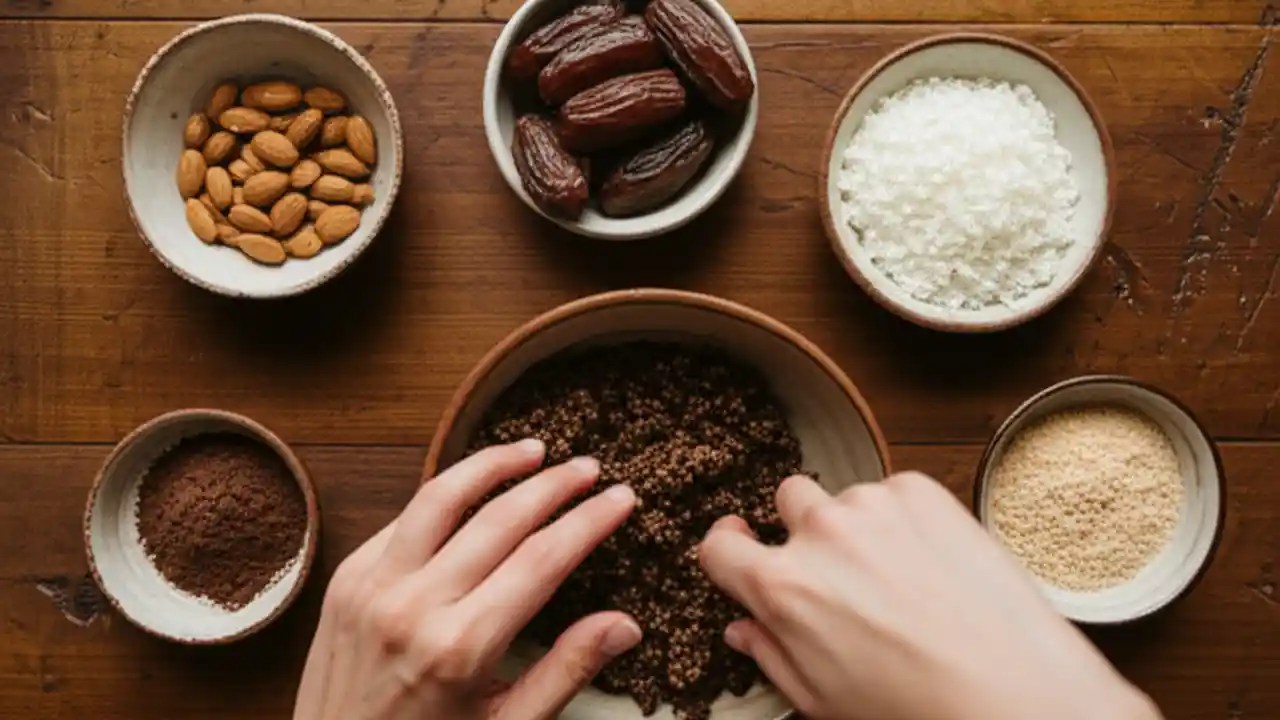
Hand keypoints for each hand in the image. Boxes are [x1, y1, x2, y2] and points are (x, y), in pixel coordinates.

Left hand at [294, 439, 640, 719]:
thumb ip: (566, 671)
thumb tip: (626, 625)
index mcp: (460, 648)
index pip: (542, 561)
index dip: (588, 522)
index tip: (621, 499)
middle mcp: (413, 607)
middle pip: (499, 519)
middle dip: (553, 486)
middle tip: (589, 468)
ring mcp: (372, 587)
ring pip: (441, 497)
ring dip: (491, 464)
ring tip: (533, 449)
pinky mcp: (345, 580)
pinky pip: (402, 521)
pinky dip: (442, 497)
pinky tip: (473, 489)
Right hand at [700, 472, 1161, 719]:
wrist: (1014, 690)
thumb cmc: (917, 707)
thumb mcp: (822, 700)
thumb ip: (771, 654)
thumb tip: (742, 626)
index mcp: (782, 588)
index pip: (719, 547)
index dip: (726, 548)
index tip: (739, 545)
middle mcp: (819, 533)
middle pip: (786, 500)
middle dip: (803, 527)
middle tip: (842, 569)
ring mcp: (871, 504)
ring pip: (846, 496)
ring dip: (859, 522)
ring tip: (903, 575)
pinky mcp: (920, 490)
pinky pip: (894, 490)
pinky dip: (905, 516)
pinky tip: (932, 562)